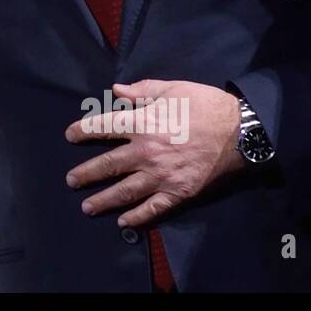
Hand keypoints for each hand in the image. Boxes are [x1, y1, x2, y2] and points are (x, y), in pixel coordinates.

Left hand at [64, 79, 245, 227]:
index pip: (103, 127)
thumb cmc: (204, 105)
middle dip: (86, 173)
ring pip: (125, 190)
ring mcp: (161, 174)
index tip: (69, 136)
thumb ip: (142, 90)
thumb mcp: (173, 88)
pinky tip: (123, 222)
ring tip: (87, 207)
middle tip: (70, 180)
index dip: (83, 131)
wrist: (240, 131)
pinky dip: (137, 217)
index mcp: (142, 122)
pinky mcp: (178, 191)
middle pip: (108, 164)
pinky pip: (153, 207)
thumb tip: (116, 91)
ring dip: (104, 200)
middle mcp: (146, 151)